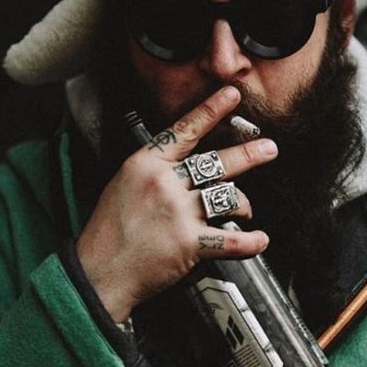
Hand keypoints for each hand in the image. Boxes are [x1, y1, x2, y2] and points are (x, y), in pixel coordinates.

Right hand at [76, 86, 277, 321]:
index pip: (185, 130)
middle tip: (268, 148)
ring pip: (227, 196)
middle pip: (216, 162)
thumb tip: (187, 161)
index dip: (211, 110)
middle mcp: (164, 183)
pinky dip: (249, 242)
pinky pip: (229, 240)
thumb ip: (155, 168)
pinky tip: (260, 239)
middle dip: (249, 154)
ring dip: (244, 204)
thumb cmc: (108, 229)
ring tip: (247, 210)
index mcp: (146, 164)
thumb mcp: (124, 183)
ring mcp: (177, 212)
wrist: (98, 271)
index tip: (232, 96)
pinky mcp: (188, 243)